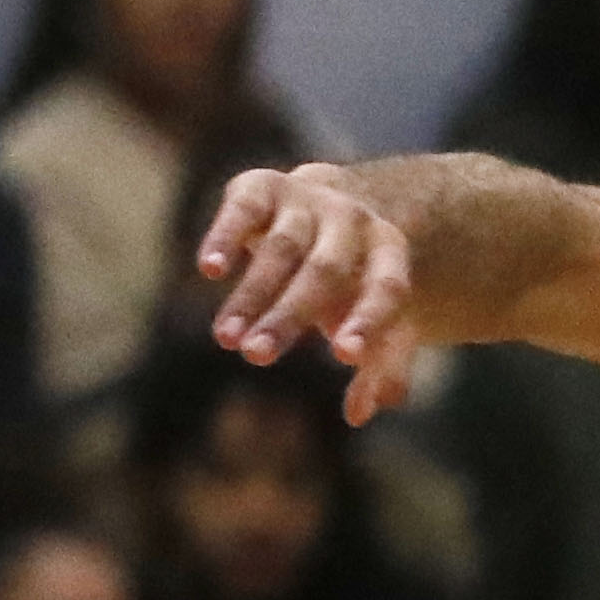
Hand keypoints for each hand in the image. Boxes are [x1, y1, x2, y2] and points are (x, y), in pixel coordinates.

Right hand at [201, 162, 424, 424]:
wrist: (324, 205)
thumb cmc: (353, 281)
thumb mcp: (373, 317)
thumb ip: (379, 364)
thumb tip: (359, 414)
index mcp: (390, 251)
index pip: (387, 287)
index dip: (368, 320)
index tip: (343, 357)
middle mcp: (352, 219)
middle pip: (324, 271)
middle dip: (289, 316)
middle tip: (256, 357)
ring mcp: (307, 199)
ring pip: (279, 249)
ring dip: (250, 295)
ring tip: (225, 338)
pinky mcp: (262, 185)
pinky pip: (243, 209)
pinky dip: (225, 238)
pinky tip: (210, 270)